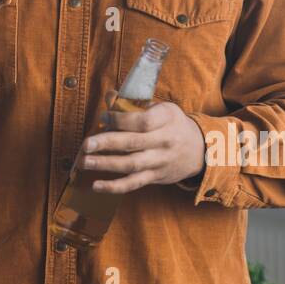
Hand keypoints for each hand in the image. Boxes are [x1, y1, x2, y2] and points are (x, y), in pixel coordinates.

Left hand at [76, 99, 204, 193]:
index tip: (104, 117)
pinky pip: (134, 184)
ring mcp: (160, 161)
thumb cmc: (174, 124)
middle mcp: (164, 141)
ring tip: (84, 161)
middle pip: (133, 143)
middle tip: (86, 144)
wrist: (200, 150)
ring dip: (105, 164)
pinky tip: (96, 185)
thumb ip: (135, 103)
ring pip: (131, 164)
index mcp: (167, 119)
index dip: (120, 119)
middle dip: (107, 143)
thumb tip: (109, 96)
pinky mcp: (155, 177)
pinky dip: (114, 187)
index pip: (142, 121)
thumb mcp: (162, 108)